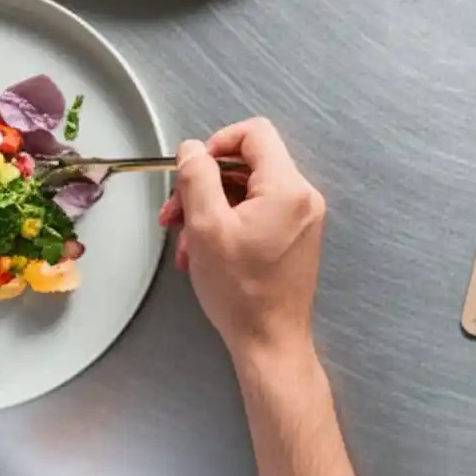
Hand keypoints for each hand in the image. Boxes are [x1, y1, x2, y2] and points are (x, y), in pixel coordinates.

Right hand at [159, 118, 325, 360]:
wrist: (270, 343)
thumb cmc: (239, 289)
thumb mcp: (206, 227)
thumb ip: (197, 178)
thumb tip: (192, 149)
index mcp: (288, 187)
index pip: (255, 133)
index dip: (217, 143)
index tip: (191, 171)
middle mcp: (302, 196)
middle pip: (247, 165)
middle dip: (204, 185)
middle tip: (173, 215)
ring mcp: (302, 218)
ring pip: (247, 192)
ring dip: (209, 210)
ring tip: (185, 244)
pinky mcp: (295, 238)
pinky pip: (257, 214)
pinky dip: (227, 225)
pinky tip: (202, 253)